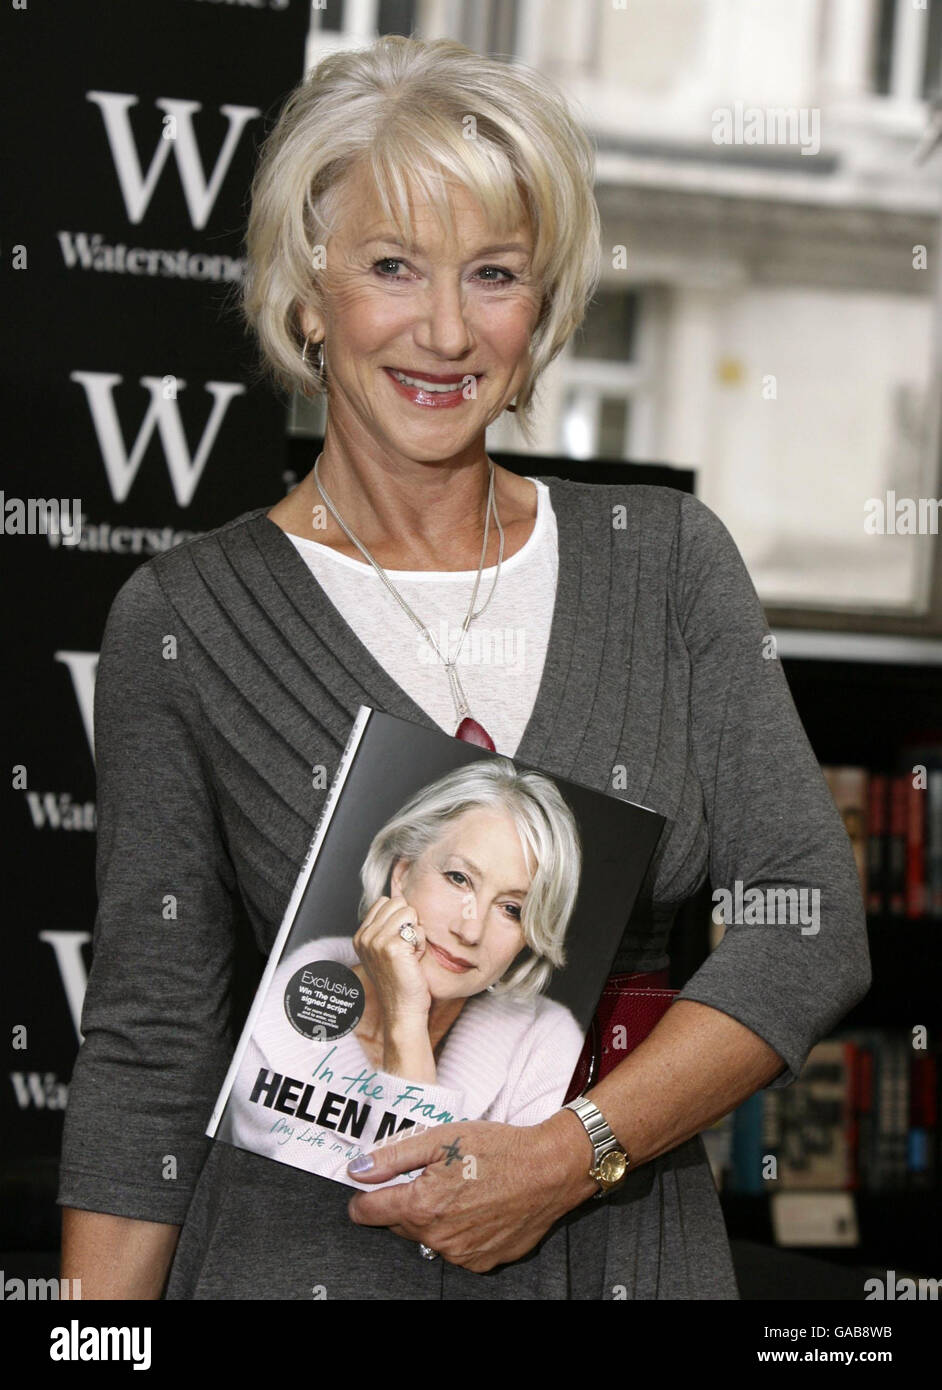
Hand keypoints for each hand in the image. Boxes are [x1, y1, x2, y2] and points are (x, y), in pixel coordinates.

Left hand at [346, 1111, 598, 1272]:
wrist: (549, 1170)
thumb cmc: (499, 1149)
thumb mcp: (440, 1138)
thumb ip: (392, 1156)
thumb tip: (357, 1170)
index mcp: (422, 1206)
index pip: (368, 1211)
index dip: (365, 1194)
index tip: (371, 1183)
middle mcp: (438, 1238)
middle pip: (398, 1223)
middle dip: (406, 1199)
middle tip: (432, 1173)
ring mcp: (461, 1255)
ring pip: (427, 1236)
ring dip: (433, 1215)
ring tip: (460, 1187)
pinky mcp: (482, 1262)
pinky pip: (455, 1247)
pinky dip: (458, 1229)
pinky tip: (476, 1205)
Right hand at [353, 894, 431, 1026]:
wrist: (403, 1010)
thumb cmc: (400, 980)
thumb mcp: (384, 950)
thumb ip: (385, 927)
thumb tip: (401, 901)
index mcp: (360, 936)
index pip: (385, 901)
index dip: (399, 918)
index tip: (398, 943)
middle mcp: (365, 937)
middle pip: (397, 903)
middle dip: (408, 923)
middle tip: (406, 949)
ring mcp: (377, 941)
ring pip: (409, 912)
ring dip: (415, 933)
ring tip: (410, 954)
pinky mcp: (393, 947)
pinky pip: (418, 929)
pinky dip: (421, 944)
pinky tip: (414, 960)